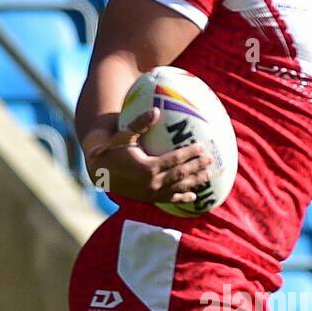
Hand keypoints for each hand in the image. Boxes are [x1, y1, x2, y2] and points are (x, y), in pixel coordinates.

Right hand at [85, 108, 212, 206]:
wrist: (101, 172)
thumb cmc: (113, 149)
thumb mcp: (124, 135)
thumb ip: (140, 124)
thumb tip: (156, 110)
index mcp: (148, 167)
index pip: (175, 160)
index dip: (190, 154)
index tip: (202, 147)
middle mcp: (152, 183)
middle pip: (181, 174)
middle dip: (197, 167)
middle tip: (210, 160)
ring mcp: (152, 193)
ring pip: (179, 188)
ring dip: (195, 182)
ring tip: (208, 176)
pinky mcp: (150, 199)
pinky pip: (170, 199)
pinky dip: (182, 198)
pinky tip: (193, 196)